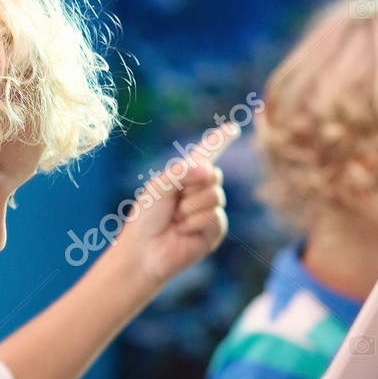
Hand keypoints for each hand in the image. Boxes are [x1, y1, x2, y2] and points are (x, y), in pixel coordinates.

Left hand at [109, 122, 236, 285]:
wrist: (144, 251)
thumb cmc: (146, 219)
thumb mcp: (159, 186)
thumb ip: (182, 171)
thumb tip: (210, 171)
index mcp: (184, 177)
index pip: (205, 155)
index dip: (219, 141)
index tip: (232, 127)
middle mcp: (200, 192)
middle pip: (213, 175)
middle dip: (192, 186)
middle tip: (174, 203)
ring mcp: (209, 211)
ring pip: (215, 195)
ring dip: (190, 207)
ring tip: (176, 220)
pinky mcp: (214, 230)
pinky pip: (214, 216)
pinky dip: (194, 222)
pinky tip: (183, 231)